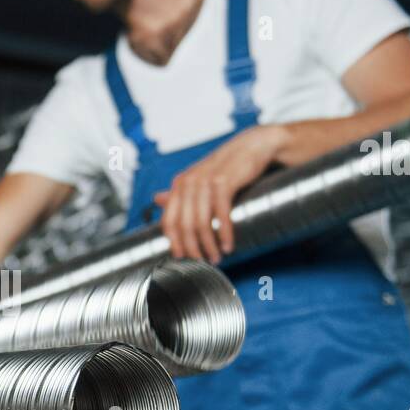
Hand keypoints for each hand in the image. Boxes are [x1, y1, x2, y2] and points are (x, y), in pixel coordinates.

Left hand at [152, 124, 289, 262]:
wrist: (253, 146)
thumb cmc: (225, 166)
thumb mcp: (198, 178)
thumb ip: (178, 192)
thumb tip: (156, 199)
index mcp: (179, 184)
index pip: (168, 221)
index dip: (174, 243)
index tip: (183, 259)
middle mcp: (188, 183)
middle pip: (184, 226)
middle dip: (193, 249)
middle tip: (202, 263)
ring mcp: (205, 182)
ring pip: (201, 223)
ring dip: (209, 245)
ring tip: (217, 258)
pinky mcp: (224, 182)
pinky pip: (220, 214)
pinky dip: (224, 233)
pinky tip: (228, 245)